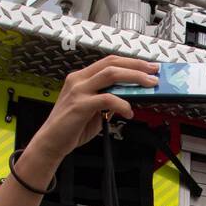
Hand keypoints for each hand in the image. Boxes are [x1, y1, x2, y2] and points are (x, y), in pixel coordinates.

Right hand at [28, 56, 158, 161]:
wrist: (51, 143)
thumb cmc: (70, 129)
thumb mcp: (93, 112)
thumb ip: (107, 103)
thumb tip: (126, 100)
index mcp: (81, 78)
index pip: (109, 62)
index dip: (130, 62)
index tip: (147, 66)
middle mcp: (79, 80)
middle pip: (112, 63)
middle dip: (136, 65)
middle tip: (154, 71)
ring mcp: (78, 90)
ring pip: (111, 75)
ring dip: (134, 78)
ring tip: (149, 84)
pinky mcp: (80, 105)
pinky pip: (107, 99)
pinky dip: (122, 104)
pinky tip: (129, 112)